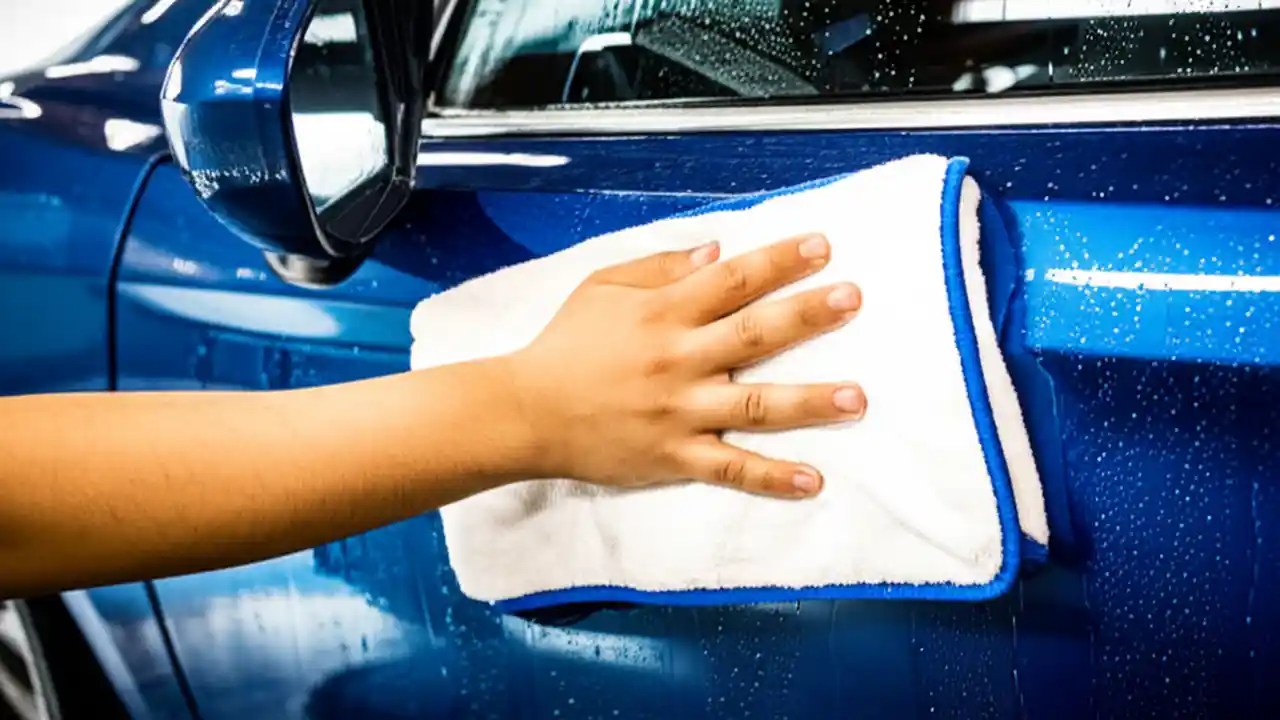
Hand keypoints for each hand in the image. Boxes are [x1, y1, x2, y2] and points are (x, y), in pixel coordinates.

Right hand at [504, 233, 864, 498]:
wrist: (525, 413)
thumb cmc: (565, 345)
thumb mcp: (602, 286)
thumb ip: (659, 265)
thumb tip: (717, 250)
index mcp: (663, 313)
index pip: (732, 280)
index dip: (779, 261)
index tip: (822, 246)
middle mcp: (679, 360)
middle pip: (754, 334)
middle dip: (807, 315)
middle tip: (853, 299)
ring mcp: (680, 413)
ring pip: (755, 405)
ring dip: (809, 401)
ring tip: (857, 398)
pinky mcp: (675, 457)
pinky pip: (730, 469)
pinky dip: (772, 477)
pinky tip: (814, 479)